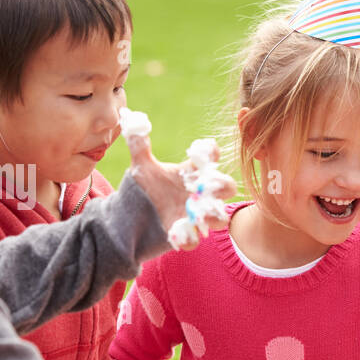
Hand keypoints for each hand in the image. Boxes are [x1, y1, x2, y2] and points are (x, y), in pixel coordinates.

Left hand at [123, 128, 234, 245]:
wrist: (132, 218)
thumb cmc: (146, 188)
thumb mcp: (141, 166)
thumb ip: (138, 144)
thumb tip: (132, 118)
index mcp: (192, 172)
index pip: (210, 157)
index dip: (211, 153)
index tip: (202, 151)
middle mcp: (200, 194)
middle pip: (227, 187)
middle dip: (223, 186)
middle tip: (207, 186)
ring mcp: (196, 216)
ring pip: (220, 218)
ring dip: (213, 216)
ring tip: (199, 215)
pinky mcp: (185, 235)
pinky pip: (194, 240)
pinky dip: (187, 238)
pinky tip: (175, 232)